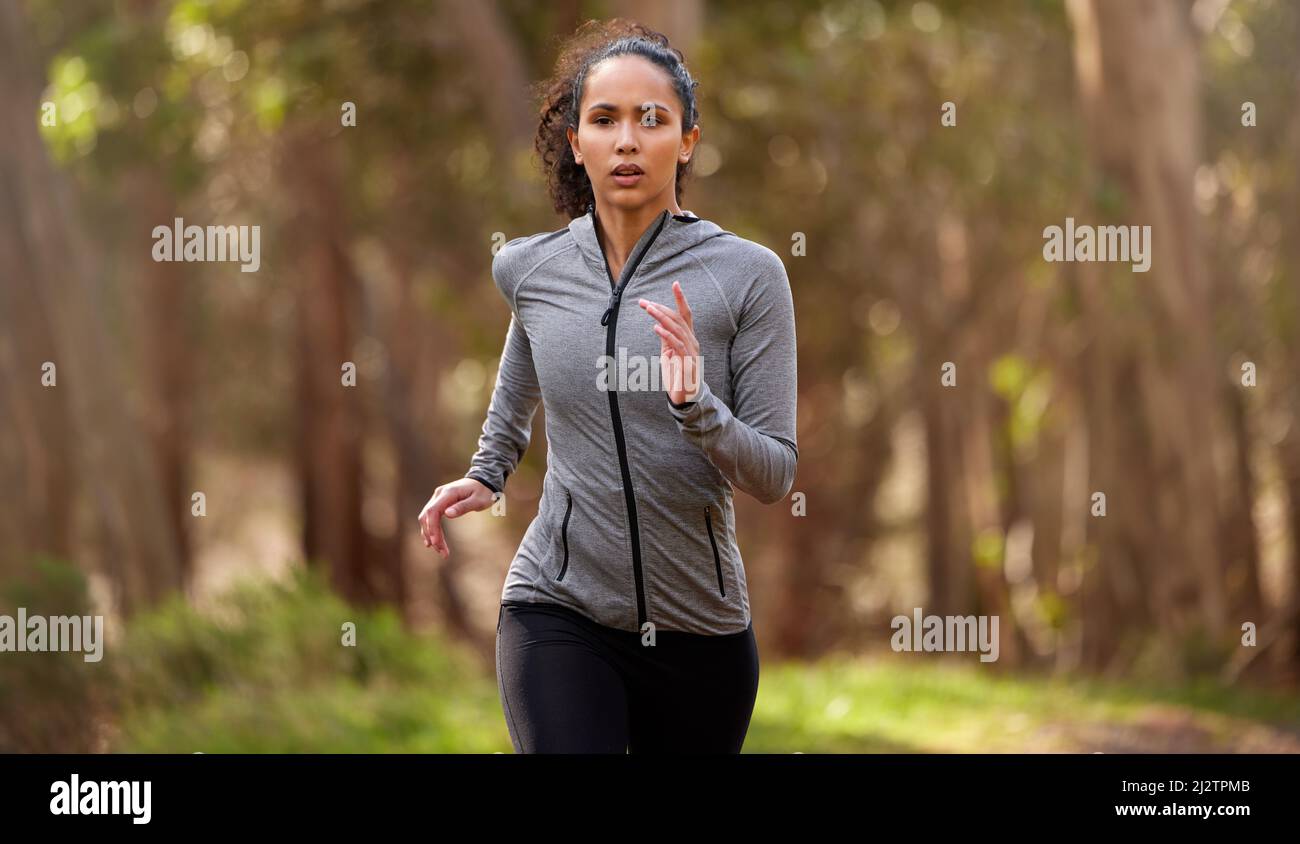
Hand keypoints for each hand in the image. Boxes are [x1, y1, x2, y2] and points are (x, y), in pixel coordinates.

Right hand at [418, 477, 496, 557]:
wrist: (484, 480)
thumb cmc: (484, 491)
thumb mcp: (478, 500)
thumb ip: (463, 507)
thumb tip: (447, 514)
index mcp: (448, 493)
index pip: (433, 511)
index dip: (432, 528)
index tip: (437, 543)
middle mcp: (439, 494)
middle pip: (427, 517)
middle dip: (432, 536)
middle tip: (442, 552)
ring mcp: (438, 498)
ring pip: (427, 518)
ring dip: (431, 535)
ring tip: (440, 551)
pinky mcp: (440, 502)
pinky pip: (431, 517)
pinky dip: (431, 529)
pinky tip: (432, 542)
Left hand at [638, 280, 700, 405]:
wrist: (685, 397)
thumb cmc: (677, 376)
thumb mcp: (668, 354)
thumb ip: (666, 339)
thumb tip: (658, 324)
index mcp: (688, 338)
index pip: (685, 314)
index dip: (681, 299)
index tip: (675, 283)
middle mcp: (692, 341)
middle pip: (678, 319)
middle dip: (661, 308)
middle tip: (644, 302)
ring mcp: (691, 351)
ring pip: (677, 328)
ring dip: (661, 317)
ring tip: (648, 308)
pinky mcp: (687, 361)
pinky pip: (677, 344)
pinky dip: (666, 334)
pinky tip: (656, 327)